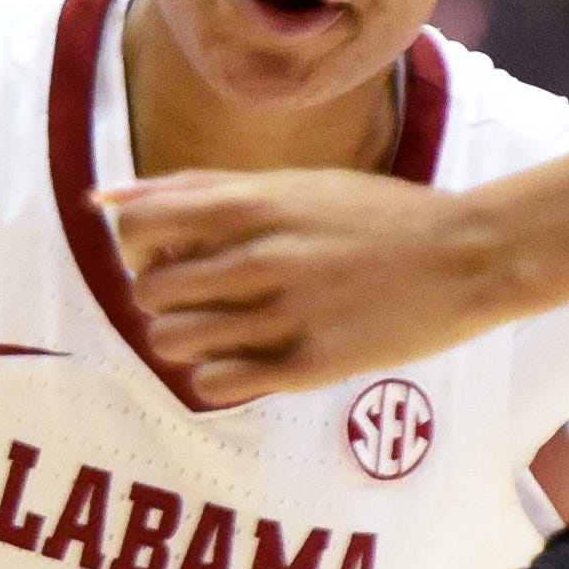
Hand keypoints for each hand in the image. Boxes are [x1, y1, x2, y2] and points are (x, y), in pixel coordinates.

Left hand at [104, 167, 505, 403]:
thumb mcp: (290, 184)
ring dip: (181, 339)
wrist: (467, 256)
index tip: (170, 252)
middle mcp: (263, 258)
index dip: (138, 247)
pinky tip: (244, 361)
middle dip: (160, 297)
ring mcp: (286, 314)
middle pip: (150, 290)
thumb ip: (198, 190)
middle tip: (200, 296)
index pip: (139, 229)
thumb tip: (101, 200)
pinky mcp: (310, 366)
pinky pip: (216, 384)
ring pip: (173, 341)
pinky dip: (215, 375)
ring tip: (218, 332)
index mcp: (255, 204)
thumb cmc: (374, 215)